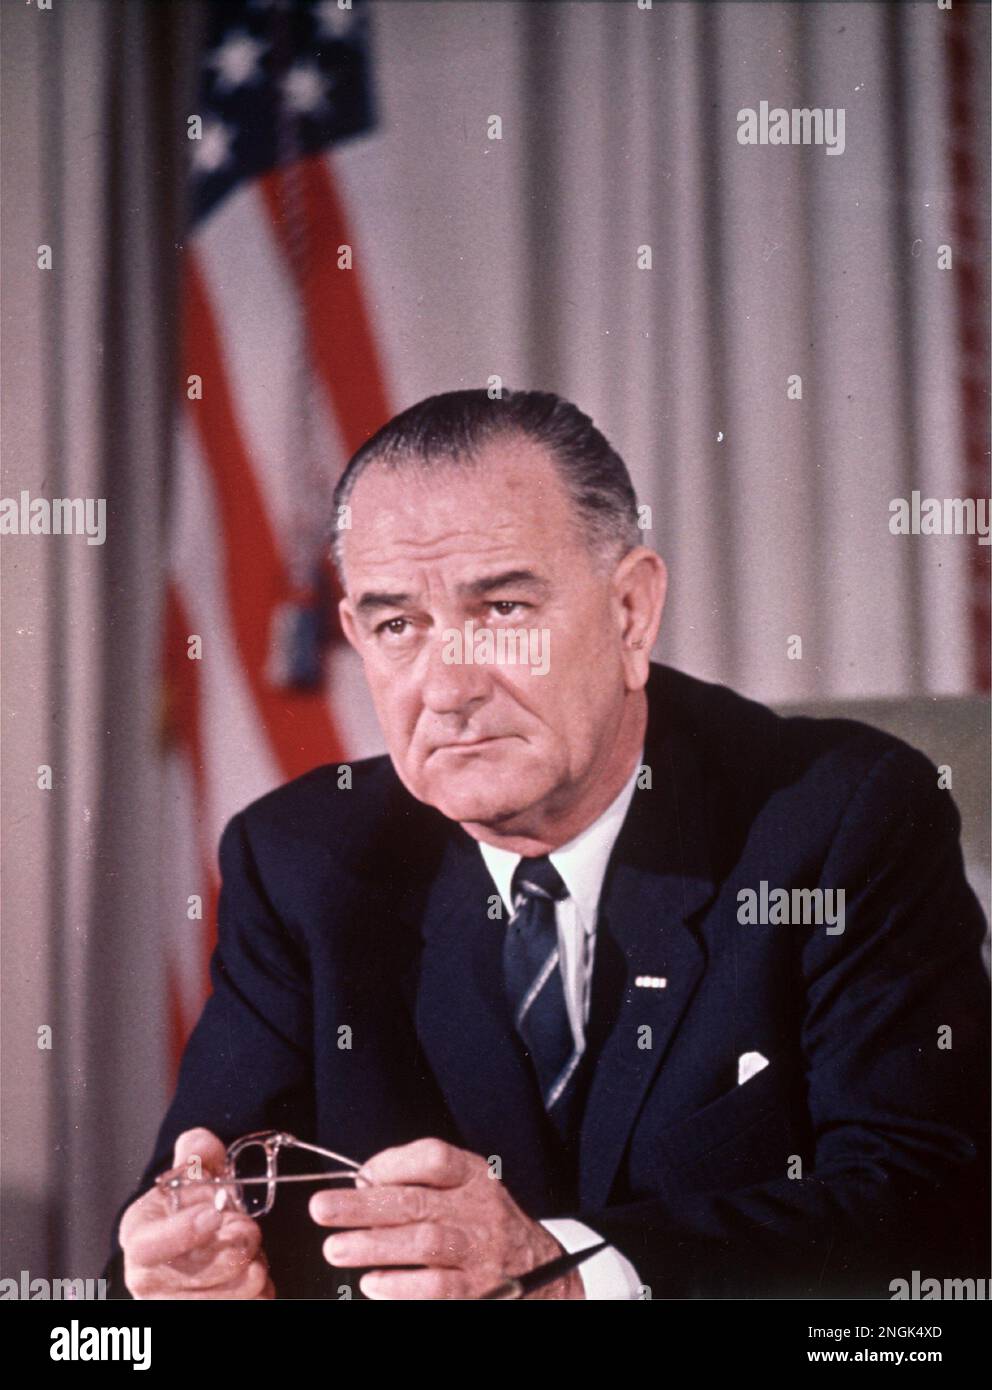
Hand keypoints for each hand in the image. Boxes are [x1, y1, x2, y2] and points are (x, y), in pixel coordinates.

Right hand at [120, 1127, 273, 1299]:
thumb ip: (198, 1153)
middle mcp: (146, 1280)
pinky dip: (259, 1294)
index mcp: (139, 1237)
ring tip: (253, 1253)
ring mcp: (170, 1306)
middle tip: (250, 1231)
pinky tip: (255, 1273)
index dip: (180, 1232)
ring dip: (250, 1273)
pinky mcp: (195, 1319)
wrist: (200, 1245)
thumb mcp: (196, 1175)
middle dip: (233, 1250)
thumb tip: (201, 1145)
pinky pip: (242, 1311)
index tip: (214, 1215)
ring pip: (220, 1302)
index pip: (147, 1246)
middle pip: (193, 1276)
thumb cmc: (195, 1208)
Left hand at [309, 1137, 583, 1299]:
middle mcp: (480, 1211)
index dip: (394, 1163)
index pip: (435, 1158)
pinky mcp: (479, 1291)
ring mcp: (481, 1253)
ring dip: (375, 1246)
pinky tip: (372, 1283)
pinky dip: (401, 1286)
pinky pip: (438, 1288)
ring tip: (335, 1249)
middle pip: (419, 1202)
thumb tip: (364, 1185)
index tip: (362, 1175)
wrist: (542, 1272)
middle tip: (322, 1209)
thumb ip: (422, 1180)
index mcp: (474, 1177)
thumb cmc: (485, 1225)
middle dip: (365, 1206)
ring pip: (425, 1244)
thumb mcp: (467, 1189)